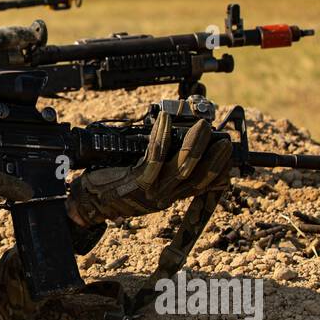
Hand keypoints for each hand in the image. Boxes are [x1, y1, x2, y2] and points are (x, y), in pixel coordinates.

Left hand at [67, 112, 231, 226]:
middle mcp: (168, 195)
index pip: (207, 185)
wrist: (90, 199)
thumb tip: (183, 134)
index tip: (229, 148)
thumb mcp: (149, 174)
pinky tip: (164, 120)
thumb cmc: (117, 182)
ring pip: (181, 167)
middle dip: (214, 154)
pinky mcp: (137, 182)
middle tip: (220, 134)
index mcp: (174, 193)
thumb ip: (167, 161)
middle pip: (200, 176)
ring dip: (193, 143)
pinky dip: (162, 136)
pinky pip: (154, 158)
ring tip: (200, 124)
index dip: (222, 168)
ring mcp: (153, 190)